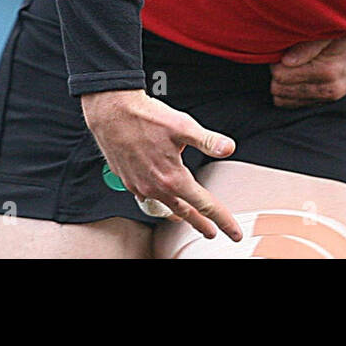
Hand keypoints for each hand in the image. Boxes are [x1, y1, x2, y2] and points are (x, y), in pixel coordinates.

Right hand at [80, 89, 243, 241]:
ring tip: (188, 217)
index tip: (233, 232)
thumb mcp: (184, 126)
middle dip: (201, 223)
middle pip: (185, 212)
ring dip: (179, 213)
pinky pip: (146, 197)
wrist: (112, 113)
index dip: (222, 219)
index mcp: (172, 178)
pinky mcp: (127, 179)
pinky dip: (158, 199)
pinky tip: (160, 196)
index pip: (204, 205)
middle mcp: (155, 186)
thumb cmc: (146, 117)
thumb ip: (208, 141)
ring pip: (164, 206)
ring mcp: (139, 185)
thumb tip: (228, 148)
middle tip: (213, 232)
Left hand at [271, 0, 345, 106]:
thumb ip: (310, 44)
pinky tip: (301, 72)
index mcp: (329, 70)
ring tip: (295, 62)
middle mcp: (330, 88)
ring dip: (284, 81)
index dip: (276, 58)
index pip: (280, 74)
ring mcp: (331, 96)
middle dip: (278, 70)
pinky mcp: (332, 98)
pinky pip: (297, 102)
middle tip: (288, 52)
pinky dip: (292, 90)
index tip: (285, 45)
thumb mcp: (338, 29)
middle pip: (279, 88)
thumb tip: (285, 59)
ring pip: (285, 98)